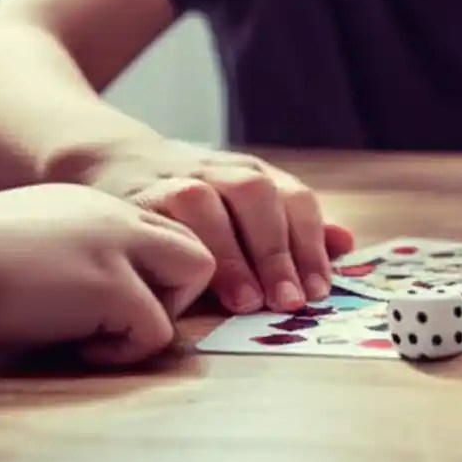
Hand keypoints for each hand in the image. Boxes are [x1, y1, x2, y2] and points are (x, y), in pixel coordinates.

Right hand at [0, 184, 214, 364]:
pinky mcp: (114, 288)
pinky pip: (157, 331)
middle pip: (197, 248)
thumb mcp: (33, 237)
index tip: (122, 304)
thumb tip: (84, 291)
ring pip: (196, 274)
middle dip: (177, 294)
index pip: (166, 235)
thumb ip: (73, 251)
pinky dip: (125, 351)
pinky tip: (81, 346)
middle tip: (127, 320)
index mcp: (99, 209)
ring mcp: (122, 250)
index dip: (157, 276)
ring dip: (159, 316)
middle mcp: (120, 220)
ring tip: (104, 332)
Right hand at [81, 140, 354, 313]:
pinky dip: (183, 245)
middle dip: (277, 251)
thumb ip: (294, 232)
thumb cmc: (198, 204)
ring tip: (246, 301)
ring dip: (230, 253)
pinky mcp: (139, 196)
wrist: (115, 160)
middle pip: (257, 197)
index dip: (310, 245)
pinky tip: (193, 279)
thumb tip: (346, 243)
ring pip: (207, 202)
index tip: (318, 290)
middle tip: (288, 301)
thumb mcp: (249, 212)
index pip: (296, 200)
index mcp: (256, 176)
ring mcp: (178, 178)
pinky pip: (162, 214)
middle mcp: (222, 171)